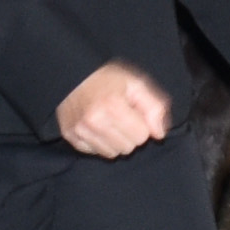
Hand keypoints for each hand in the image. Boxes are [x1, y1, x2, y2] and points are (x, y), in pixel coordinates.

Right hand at [54, 61, 173, 156]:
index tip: (133, 113)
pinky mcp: (70, 136)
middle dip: (129, 134)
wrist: (73, 75)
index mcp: (113, 105)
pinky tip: (96, 128)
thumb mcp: (136, 84)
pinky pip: (95, 153)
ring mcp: (80, 130)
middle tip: (121, 117)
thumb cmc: (108, 80)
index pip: (142, 136)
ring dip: (115, 141)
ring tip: (109, 122)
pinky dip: (99, 143)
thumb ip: (154, 107)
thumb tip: (159, 134)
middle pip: (128, 148)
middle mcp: (94, 120)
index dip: (142, 124)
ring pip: (112, 154)